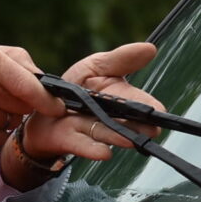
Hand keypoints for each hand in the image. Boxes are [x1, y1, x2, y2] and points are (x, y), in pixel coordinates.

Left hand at [0, 42, 164, 189]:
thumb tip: (151, 48)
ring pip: (104, 133)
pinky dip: (91, 149)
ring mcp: (88, 130)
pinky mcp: (67, 139)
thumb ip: (121, 60)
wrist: (41, 109)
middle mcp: (108, 118)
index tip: (159, 110)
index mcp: (118, 98)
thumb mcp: (95, 67)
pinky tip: (104, 153)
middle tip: (151, 128)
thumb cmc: (73, 89)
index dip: (148, 106)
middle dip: (137, 125)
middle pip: (124, 121)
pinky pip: (80, 144)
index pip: (138, 101)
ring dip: (117, 137)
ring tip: (129, 139)